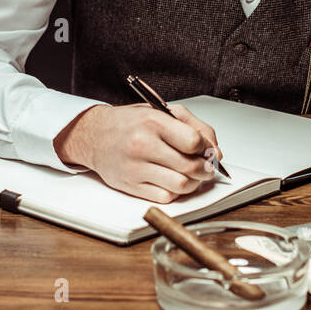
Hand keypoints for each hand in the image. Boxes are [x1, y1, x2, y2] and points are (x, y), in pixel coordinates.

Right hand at [53, 102, 222, 202]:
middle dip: (206, 169)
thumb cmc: (131, 123)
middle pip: (191, 166)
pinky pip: (166, 197)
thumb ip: (195, 127)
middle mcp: (143, 145)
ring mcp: (136, 168)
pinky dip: (176, 192)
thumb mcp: (163, 111)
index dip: (206, 148)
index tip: (206, 150)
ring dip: (194, 183)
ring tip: (192, 175)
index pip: (193, 142)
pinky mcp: (131, 186)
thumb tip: (216, 152)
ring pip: (181, 185)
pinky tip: (173, 181)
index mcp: (153, 122)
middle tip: (206, 167)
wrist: (95, 136)